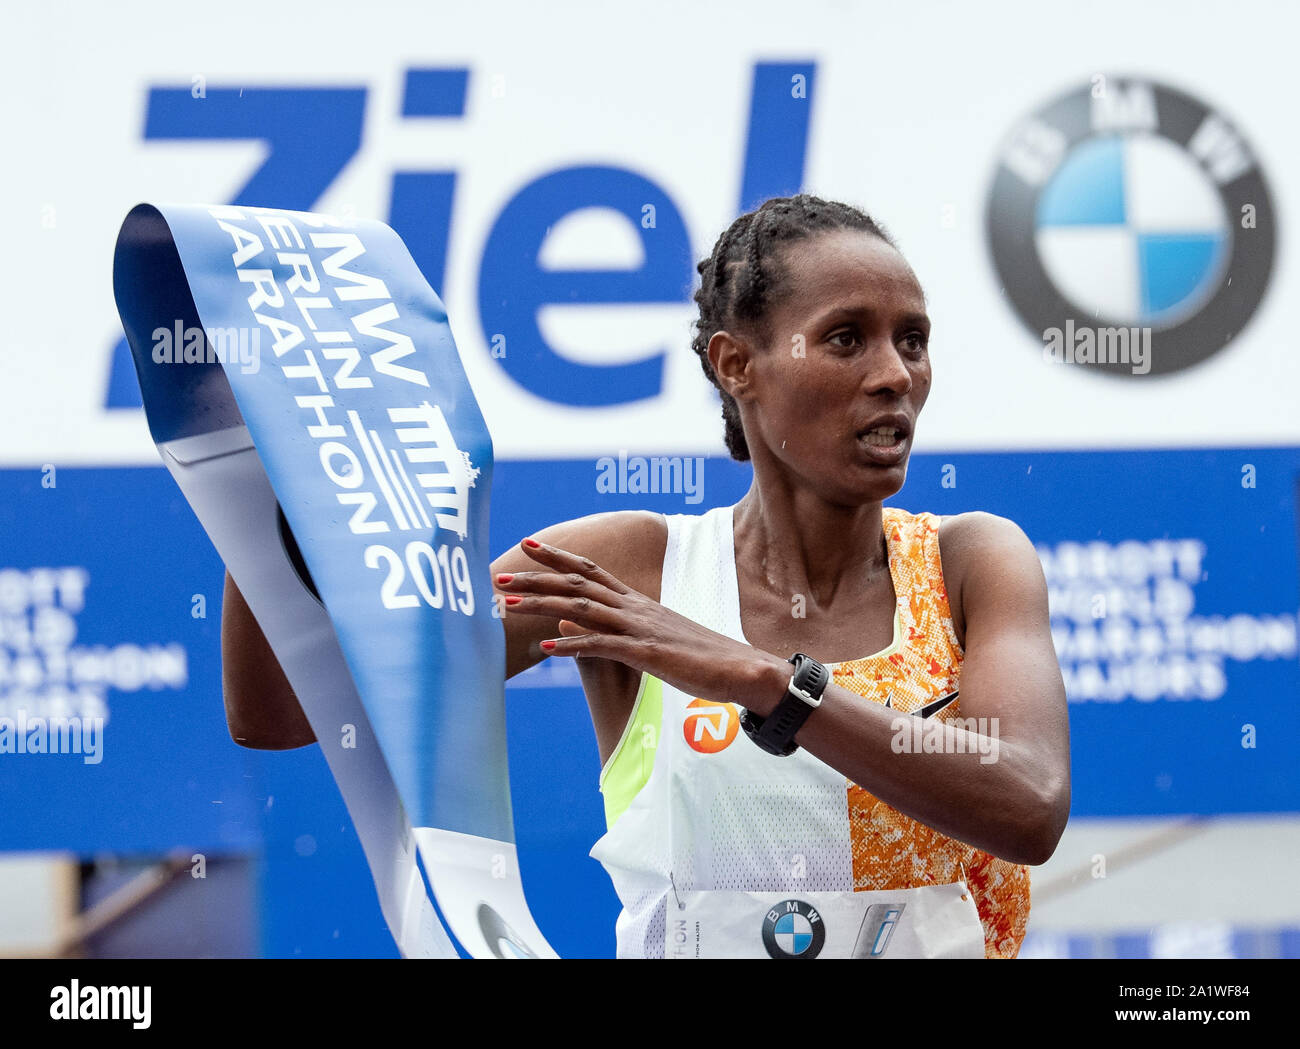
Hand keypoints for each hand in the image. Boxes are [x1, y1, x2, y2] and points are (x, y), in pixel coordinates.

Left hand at [496, 537, 788, 713]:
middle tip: (499, 574)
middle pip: (577, 584)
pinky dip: (571, 644)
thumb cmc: (698, 659)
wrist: (741, 668)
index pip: (591, 570)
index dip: (559, 557)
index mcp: (637, 602)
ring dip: (542, 605)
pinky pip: (601, 645)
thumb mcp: (647, 641)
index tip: (529, 544)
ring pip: (581, 608)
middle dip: (535, 578)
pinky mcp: (646, 652)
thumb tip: (565, 620)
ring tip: (507, 604)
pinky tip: (544, 647)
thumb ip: (606, 630)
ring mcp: (640, 628)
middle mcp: (635, 607)